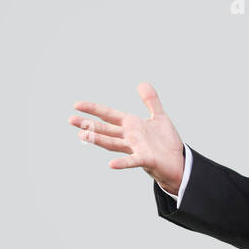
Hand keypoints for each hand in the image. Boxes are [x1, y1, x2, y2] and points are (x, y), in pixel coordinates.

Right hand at [70, 83, 185, 190]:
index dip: (93, 109)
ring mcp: (136, 149)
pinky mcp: (146, 160)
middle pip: (105, 129)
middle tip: (70, 120)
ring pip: (113, 143)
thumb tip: (142, 83)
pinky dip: (122, 162)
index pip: (108, 115)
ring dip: (98, 140)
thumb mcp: (160, 117)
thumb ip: (151, 100)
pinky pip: (133, 161)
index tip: (76, 105)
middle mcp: (130, 137)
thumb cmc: (166, 141)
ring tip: (82, 136)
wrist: (178, 162)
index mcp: (131, 125)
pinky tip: (111, 164)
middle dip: (88, 124)